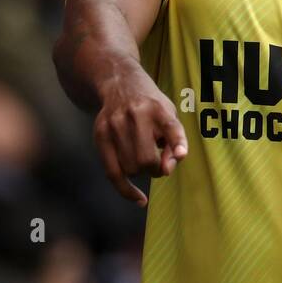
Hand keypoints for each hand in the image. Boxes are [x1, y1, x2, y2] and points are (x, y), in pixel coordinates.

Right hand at [93, 59, 188, 205]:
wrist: (119, 83)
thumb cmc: (151, 106)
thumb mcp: (169, 115)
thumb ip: (173, 142)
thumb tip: (166, 170)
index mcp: (157, 108)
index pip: (169, 127)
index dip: (176, 142)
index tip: (181, 154)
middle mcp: (134, 115)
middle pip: (146, 159)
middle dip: (155, 169)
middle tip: (158, 164)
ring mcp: (114, 125)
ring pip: (130, 168)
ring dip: (141, 173)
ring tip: (143, 160)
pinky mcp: (99, 135)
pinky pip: (112, 173)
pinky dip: (126, 190)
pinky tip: (139, 199)